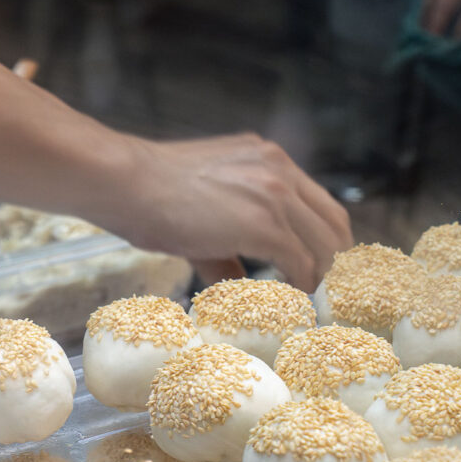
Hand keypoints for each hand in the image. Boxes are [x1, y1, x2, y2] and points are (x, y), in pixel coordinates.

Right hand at [117, 133, 352, 290]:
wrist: (125, 183)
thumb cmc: (149, 196)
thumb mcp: (203, 208)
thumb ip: (229, 244)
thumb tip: (237, 284)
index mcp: (268, 159)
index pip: (317, 202)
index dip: (324, 239)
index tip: (320, 268)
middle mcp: (280, 168)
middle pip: (333, 222)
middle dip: (335, 261)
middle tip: (324, 292)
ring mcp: (275, 192)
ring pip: (325, 243)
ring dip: (322, 277)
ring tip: (311, 302)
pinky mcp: (264, 222)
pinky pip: (300, 261)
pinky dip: (301, 284)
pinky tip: (292, 300)